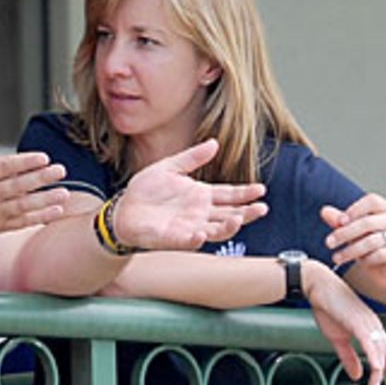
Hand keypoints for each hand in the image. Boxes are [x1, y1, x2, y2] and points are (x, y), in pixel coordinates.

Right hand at [0, 109, 68, 240]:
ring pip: (23, 206)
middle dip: (42, 178)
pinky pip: (21, 222)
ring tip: (64, 193)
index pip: (6, 167)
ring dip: (45, 200)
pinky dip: (39, 218)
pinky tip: (55, 212)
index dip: (25, 162)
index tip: (44, 157)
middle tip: (61, 171)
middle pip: (18, 186)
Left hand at [114, 138, 266, 249]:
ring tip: (239, 219)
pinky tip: (202, 234)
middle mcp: (199, 214)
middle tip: (261, 208)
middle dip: (247, 213)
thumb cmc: (145, 191)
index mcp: (201, 196)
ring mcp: (188, 227)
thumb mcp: (170, 167)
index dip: (245, 193)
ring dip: (228, 227)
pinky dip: (195, 239)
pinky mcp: (172, 238)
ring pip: (215, 230)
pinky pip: (187, 241)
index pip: (229, 195)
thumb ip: (192, 157)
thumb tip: (214, 143)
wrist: (123, 210)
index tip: (261, 190)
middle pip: (229, 214)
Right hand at [304, 259, 385, 384]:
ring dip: (385, 374)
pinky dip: (375, 357)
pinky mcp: (358, 321)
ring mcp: (368, 324)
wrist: (319, 286)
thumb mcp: (338, 338)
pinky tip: (377, 369)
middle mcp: (375, 328)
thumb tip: (357, 375)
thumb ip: (349, 357)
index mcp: (372, 331)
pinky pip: (370, 342)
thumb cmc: (328, 308)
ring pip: (383, 353)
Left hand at [322, 193, 385, 286]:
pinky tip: (360, 263)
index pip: (372, 201)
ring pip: (373, 240)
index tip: (339, 222)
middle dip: (345, 233)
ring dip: (351, 250)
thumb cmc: (369, 247)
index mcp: (385, 208)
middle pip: (369, 221)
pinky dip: (367, 259)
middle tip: (329, 243)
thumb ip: (340, 221)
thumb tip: (324, 211)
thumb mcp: (352, 233)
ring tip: (336, 258)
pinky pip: (382, 254)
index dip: (354, 210)